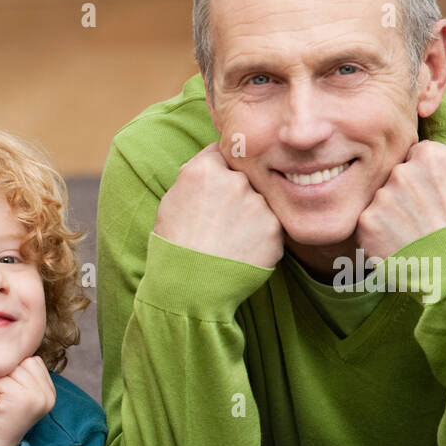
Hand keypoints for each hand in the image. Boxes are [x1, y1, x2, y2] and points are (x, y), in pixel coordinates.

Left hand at [0, 356, 55, 445]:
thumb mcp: (13, 390)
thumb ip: (19, 371)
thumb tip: (10, 338)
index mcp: (49, 391)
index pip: (30, 360)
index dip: (11, 371)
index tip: (6, 393)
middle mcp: (49, 395)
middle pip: (21, 361)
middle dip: (3, 375)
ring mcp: (38, 397)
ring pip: (9, 368)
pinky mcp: (23, 400)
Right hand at [154, 144, 283, 268]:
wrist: (187, 291)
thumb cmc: (172, 248)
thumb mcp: (170, 203)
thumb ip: (194, 176)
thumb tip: (213, 163)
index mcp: (205, 170)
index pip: (223, 153)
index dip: (220, 170)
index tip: (217, 187)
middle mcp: (235, 181)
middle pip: (244, 178)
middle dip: (236, 195)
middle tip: (220, 222)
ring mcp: (258, 205)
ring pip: (259, 203)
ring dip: (249, 217)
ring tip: (228, 242)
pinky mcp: (275, 230)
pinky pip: (270, 228)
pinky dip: (259, 239)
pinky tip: (240, 253)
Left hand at [356, 140, 445, 259]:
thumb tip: (436, 165)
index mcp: (431, 156)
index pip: (416, 156)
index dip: (424, 177)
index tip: (431, 195)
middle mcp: (402, 171)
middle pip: (395, 178)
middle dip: (405, 195)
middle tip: (422, 220)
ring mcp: (381, 198)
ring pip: (380, 202)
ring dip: (391, 216)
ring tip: (412, 236)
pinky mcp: (366, 223)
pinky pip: (369, 225)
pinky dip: (379, 236)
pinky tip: (398, 247)